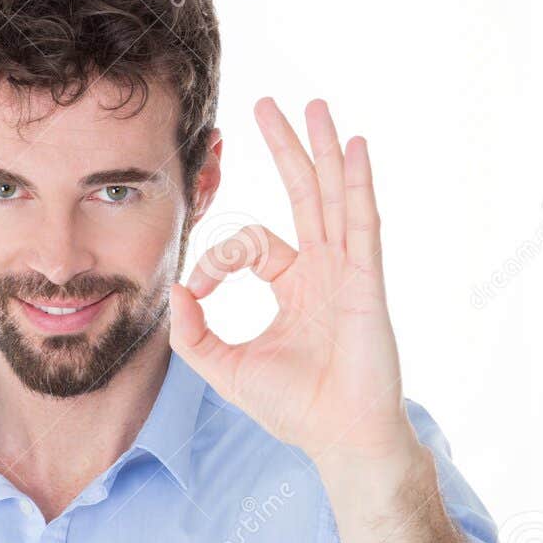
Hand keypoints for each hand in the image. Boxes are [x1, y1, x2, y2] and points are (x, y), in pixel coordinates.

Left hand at [168, 97, 420, 470]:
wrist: (337, 437)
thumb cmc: (292, 406)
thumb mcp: (224, 367)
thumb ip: (193, 333)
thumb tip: (177, 292)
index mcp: (294, 285)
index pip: (254, 242)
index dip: (219, 256)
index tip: (199, 288)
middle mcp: (323, 269)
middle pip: (302, 194)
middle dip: (286, 148)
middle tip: (268, 104)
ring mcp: (348, 272)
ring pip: (331, 196)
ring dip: (322, 149)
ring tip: (314, 105)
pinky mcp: (365, 282)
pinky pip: (360, 222)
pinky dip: (357, 184)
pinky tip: (354, 148)